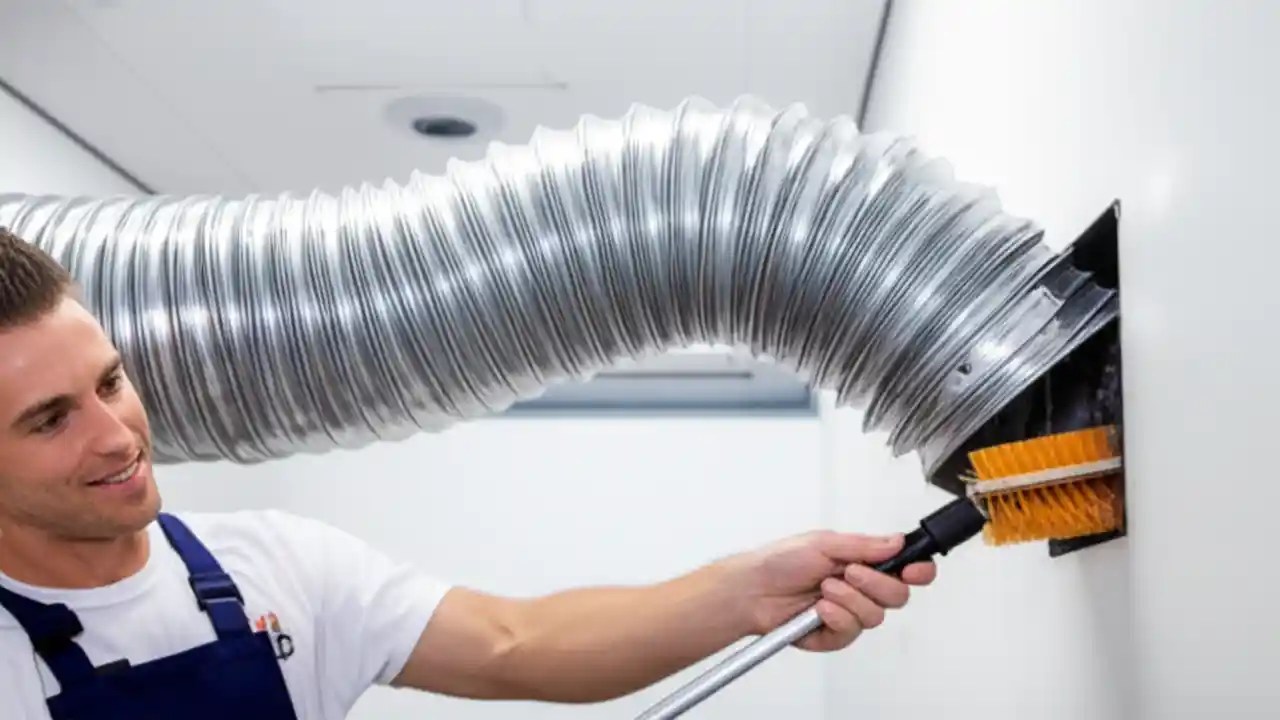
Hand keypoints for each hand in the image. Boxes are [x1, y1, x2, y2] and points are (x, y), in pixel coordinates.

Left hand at [730, 530, 936, 651]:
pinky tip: (818, 609)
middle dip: (876, 584)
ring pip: (875, 616)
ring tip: (823, 589)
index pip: (905, 569)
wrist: (753, 589)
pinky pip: (851, 633)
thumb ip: (863, 545)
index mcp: (862, 562)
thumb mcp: (823, 543)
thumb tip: (896, 542)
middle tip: (850, 572)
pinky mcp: (834, 634)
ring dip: (849, 600)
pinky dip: (836, 618)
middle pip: (898, 596)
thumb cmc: (781, 561)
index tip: (915, 570)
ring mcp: (848, 612)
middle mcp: (860, 588)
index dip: (918, 571)